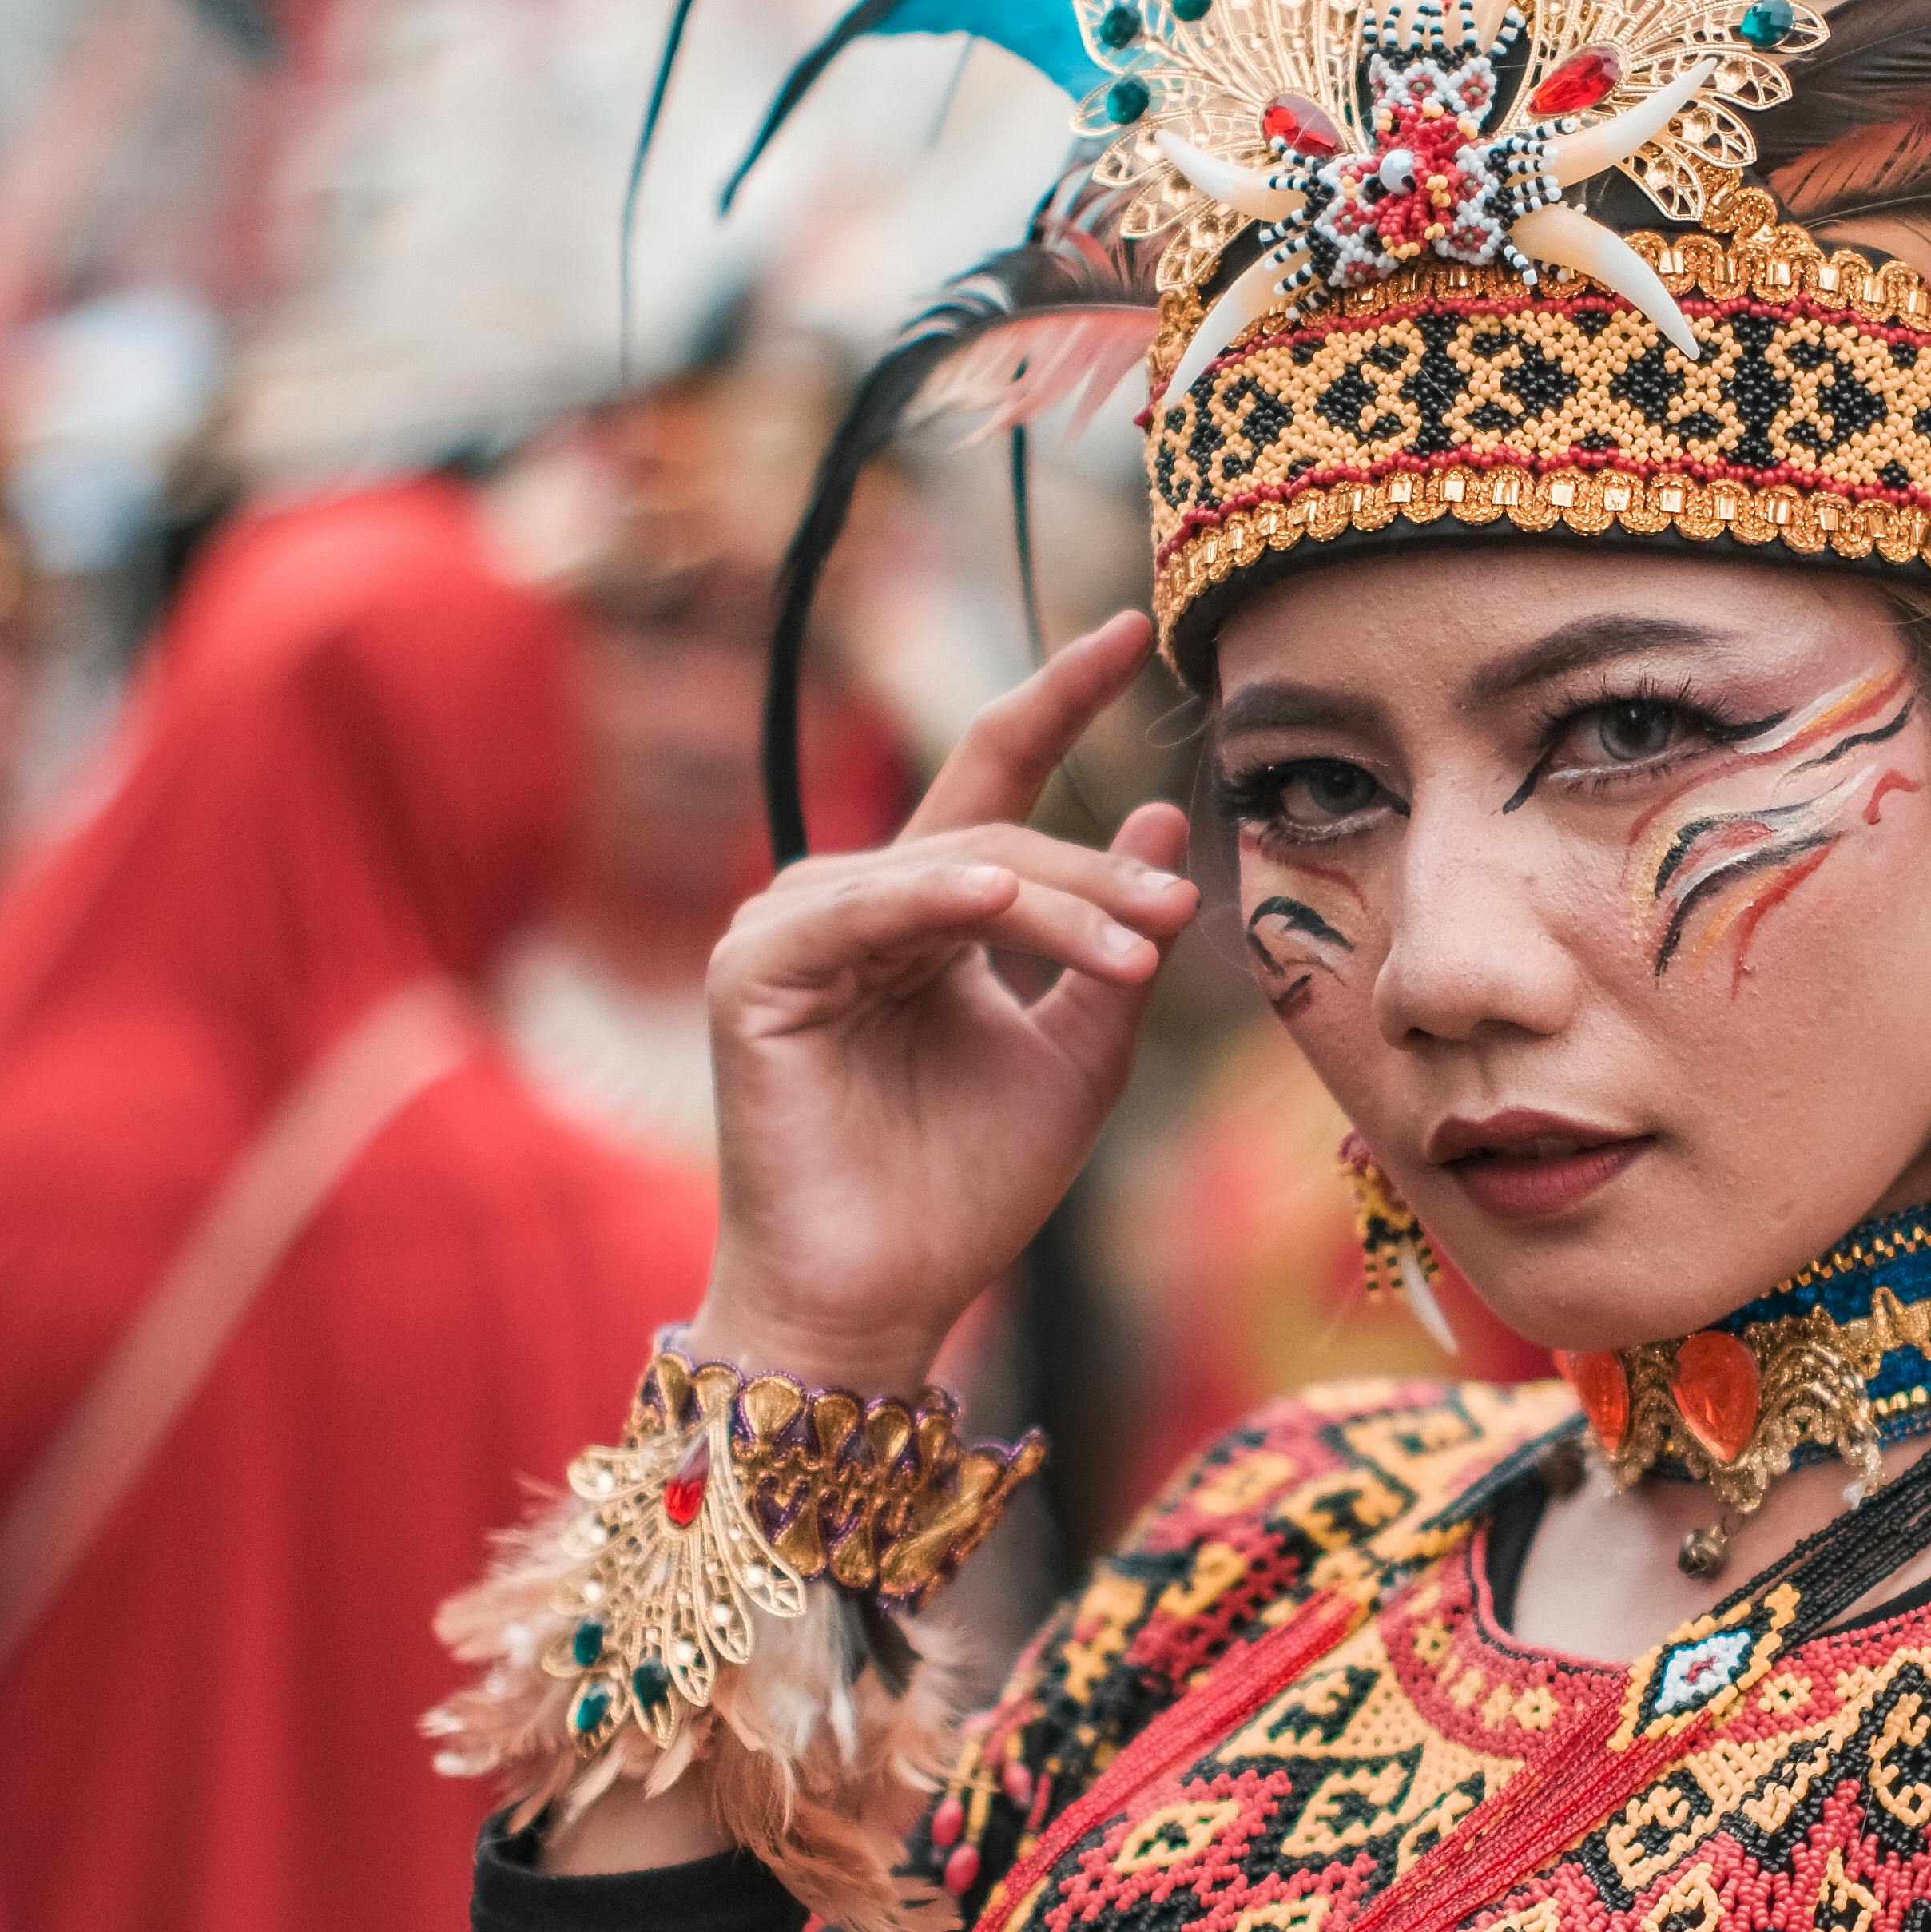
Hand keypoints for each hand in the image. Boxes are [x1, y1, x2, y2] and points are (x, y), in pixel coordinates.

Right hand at [693, 610, 1196, 1390]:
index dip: (1061, 699)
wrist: (879, 1301)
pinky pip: (862, 910)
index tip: (1137, 630)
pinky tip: (997, 898)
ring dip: (1055, 899)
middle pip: (997, 834)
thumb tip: (1163, 809)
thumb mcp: (1076, 1059)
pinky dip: (934, 899)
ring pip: (952, 870)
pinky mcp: (751, 974)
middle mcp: (855, 906)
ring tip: (1137, 945)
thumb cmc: (967, 1194)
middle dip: (1097, 867)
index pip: (993, 773)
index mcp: (926, 914)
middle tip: (1179, 908)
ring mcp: (792, 931)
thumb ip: (1113, 941)